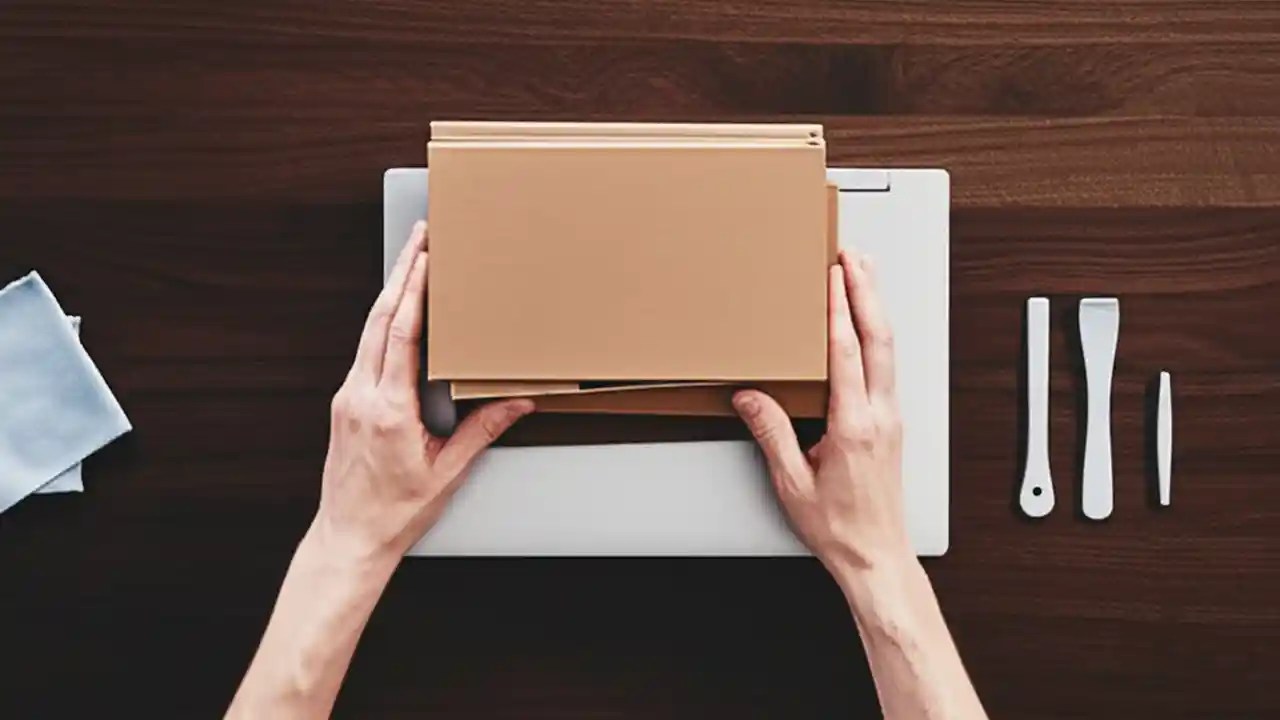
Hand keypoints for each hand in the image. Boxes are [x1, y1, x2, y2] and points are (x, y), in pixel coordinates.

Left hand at [315, 221, 532, 560]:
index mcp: (388, 409)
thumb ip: (483, 431)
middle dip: (401, 272)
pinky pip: (364, 350)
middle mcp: (360, 395)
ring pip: (368, 330)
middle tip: (419, 236)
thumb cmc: (395, 512)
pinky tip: (397, 310)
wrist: (348, 538)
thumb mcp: (447, 473)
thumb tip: (519, 401)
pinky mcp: (344, 404)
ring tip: (411, 260)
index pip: (402, 335)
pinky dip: (383, 321)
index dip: (415, 291)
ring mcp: (347, 397)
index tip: (427, 257)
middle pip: (380, 318)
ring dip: (391, 292)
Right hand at [733, 250, 910, 574]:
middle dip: (866, 292)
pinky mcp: (891, 423)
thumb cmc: (839, 527)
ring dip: (876, 307)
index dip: (837, 311)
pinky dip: (878, 334)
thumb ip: (771, 434)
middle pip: (878, 339)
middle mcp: (879, 416)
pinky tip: (869, 323)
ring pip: (888, 349)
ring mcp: (890, 418)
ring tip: (865, 273)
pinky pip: (887, 366)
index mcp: (854, 426)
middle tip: (853, 255)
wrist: (876, 555)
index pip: (846, 354)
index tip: (831, 277)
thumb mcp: (792, 483)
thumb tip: (751, 395)